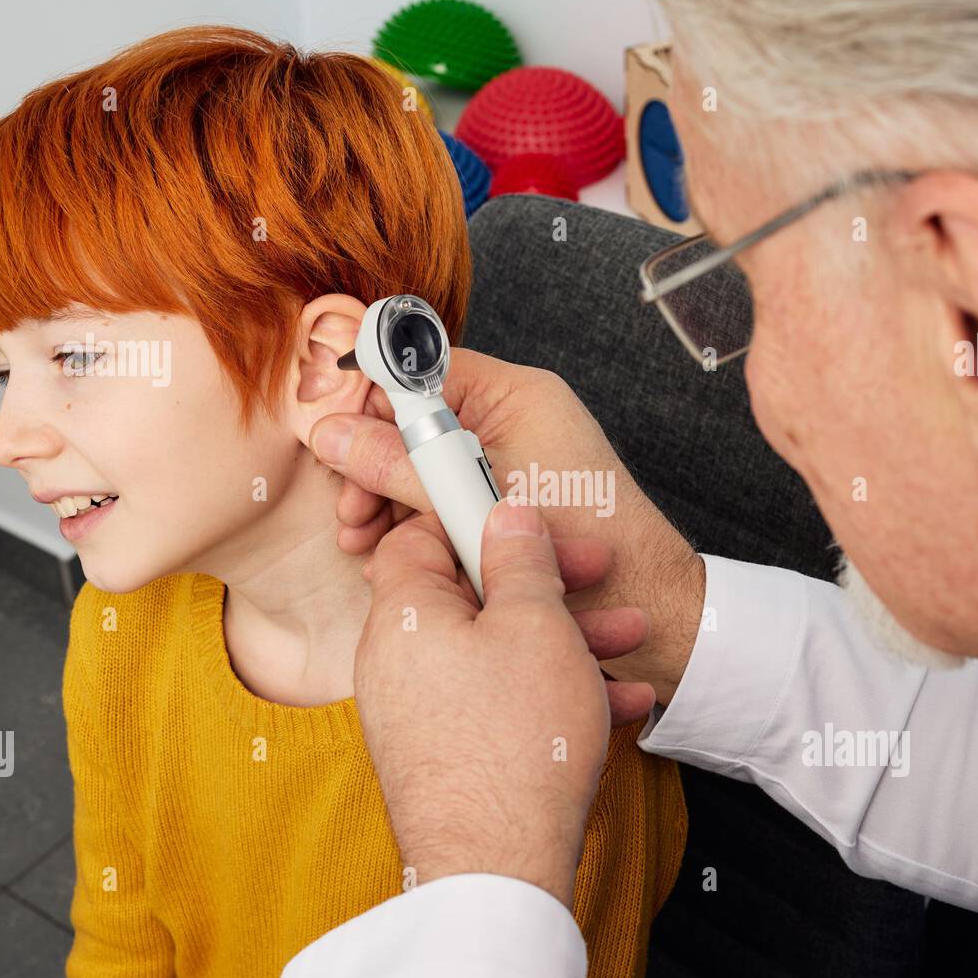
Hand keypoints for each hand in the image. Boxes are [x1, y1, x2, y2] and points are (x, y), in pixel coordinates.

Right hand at [309, 350, 705, 704]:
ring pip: (425, 472)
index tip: (336, 438)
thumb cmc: (587, 543)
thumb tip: (331, 435)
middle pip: (417, 426)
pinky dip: (415, 529)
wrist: (646, 605)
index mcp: (516, 395)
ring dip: (387, 506)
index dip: (374, 402)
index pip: (425, 372)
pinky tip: (389, 559)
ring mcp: (508, 466)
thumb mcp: (473, 500)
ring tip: (363, 545)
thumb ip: (398, 465)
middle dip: (373, 469)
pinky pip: (446, 504)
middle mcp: (512, 423)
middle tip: (351, 511)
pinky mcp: (504, 508)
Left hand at [354, 497, 644, 907]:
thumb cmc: (514, 745)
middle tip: (594, 575)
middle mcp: (397, 664)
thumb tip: (505, 517)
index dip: (475, 518)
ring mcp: (419, 714)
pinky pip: (497, 702)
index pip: (418, 537)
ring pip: (495, 652)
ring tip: (627, 639)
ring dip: (563, 639)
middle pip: (470, 596)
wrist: (498, 870)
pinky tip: (615, 699)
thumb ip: (520, 560)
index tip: (523, 517)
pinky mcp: (446, 755)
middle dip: (544, 585)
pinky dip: (549, 691)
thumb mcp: (535, 624)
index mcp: (402, 617)